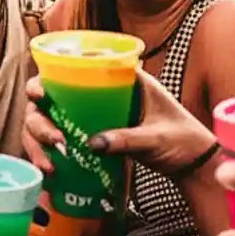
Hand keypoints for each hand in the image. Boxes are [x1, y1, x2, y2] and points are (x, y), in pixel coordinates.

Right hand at [24, 69, 215, 178]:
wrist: (194, 163)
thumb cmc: (183, 141)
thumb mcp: (157, 137)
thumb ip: (127, 139)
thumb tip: (91, 144)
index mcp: (121, 79)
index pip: (75, 66)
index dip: (49, 76)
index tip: (40, 93)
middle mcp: (101, 93)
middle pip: (52, 96)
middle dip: (40, 118)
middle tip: (51, 140)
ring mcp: (94, 116)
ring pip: (51, 120)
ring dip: (40, 139)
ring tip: (50, 164)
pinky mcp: (93, 136)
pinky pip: (62, 139)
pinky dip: (50, 152)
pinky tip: (50, 170)